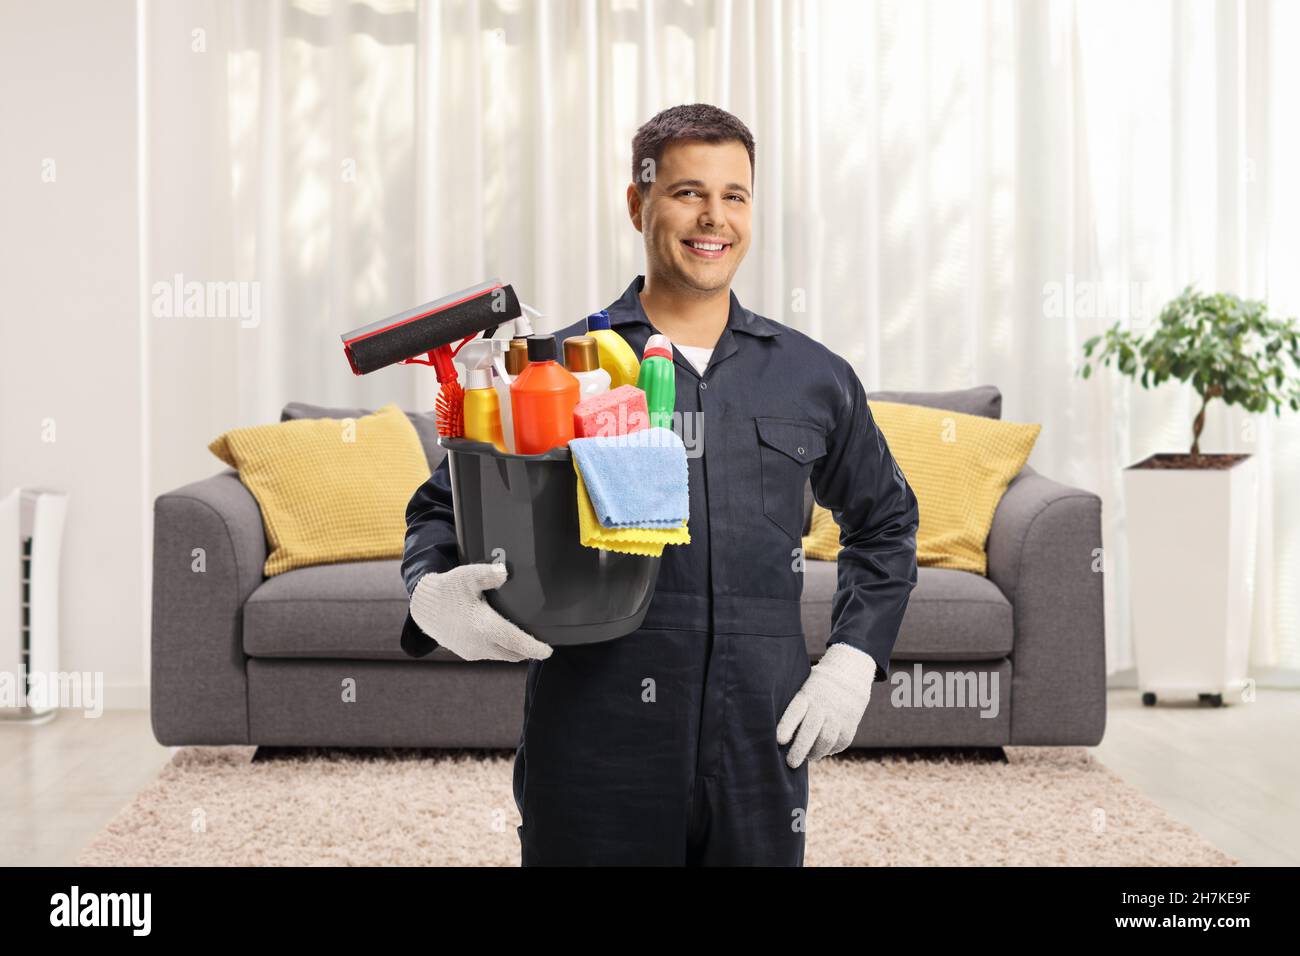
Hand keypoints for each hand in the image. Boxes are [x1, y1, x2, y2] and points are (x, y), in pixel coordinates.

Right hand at [409, 563, 552, 662]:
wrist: (424, 607)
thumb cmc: (447, 590)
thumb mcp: (466, 576)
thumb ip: (487, 573)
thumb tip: (504, 572)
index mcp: (483, 627)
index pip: (516, 643)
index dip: (535, 648)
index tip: (548, 651)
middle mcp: (479, 644)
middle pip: (513, 653)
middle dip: (528, 650)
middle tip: (541, 643)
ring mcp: (472, 651)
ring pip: (502, 655)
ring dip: (514, 650)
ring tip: (525, 639)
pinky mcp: (467, 653)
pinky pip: (491, 654)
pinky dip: (501, 649)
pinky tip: (505, 638)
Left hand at [776, 643, 876, 767]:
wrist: (850, 678)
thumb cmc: (816, 688)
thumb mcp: (804, 688)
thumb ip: (794, 707)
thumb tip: (777, 735)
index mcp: (808, 694)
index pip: (796, 710)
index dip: (787, 725)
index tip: (779, 740)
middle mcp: (824, 705)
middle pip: (811, 729)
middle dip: (800, 748)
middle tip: (790, 763)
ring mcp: (838, 716)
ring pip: (825, 740)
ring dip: (814, 753)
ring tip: (807, 757)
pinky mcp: (849, 727)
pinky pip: (837, 744)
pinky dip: (828, 750)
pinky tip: (821, 750)